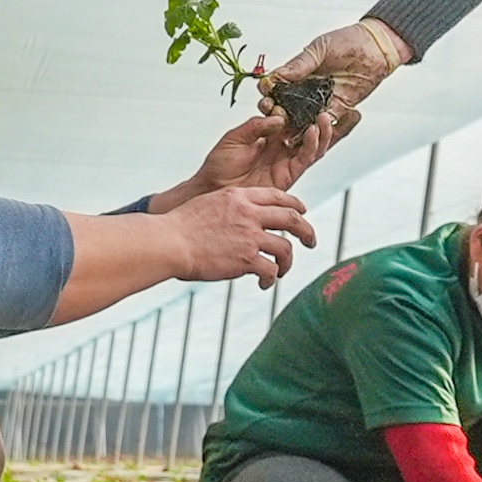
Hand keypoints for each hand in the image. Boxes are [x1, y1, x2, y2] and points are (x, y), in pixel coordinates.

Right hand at [167, 185, 310, 286]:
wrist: (169, 242)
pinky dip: (270, 279)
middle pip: (292, 219)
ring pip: (285, 248)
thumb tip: (242, 218)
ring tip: (282, 271)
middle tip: (312, 241)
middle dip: (307, 231)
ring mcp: (249, 237)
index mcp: (239, 197)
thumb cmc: (180, 226)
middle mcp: (249, 214)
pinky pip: (270, 270)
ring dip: (288, 262)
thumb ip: (230, 207)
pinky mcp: (246, 259)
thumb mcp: (209, 203)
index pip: (277, 196)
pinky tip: (264, 285)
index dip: (294, 204)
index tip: (302, 212)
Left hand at [176, 109, 347, 201]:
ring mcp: (286, 160)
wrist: (211, 189)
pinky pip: (305, 158)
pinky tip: (313, 132)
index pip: (295, 117)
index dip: (310, 108)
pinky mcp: (288, 175)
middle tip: (339, 104)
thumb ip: (257, 126)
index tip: (323, 95)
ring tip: (325, 117)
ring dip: (323, 131)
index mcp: (271, 134)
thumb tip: (280, 117)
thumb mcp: (235, 137)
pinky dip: (312, 145)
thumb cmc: (219, 165)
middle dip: (327, 120)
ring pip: (314, 145)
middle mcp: (282, 146)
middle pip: (311, 131)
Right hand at [264, 19, 409, 126]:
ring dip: (292, 122)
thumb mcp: (320, 48)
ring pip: (301, 116)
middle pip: (285, 104)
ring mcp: (321, 100)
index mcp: (299, 72)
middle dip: (276, 110)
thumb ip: (299, 64)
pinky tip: (307, 130)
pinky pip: (324, 121)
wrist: (376, 48)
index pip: (277, 85)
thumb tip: (278, 75)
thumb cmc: (349, 42)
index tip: (266, 92)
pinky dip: (315, 127)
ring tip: (285, 126)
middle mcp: (307, 89)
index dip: (269, 90)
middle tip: (273, 111)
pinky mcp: (337, 109)